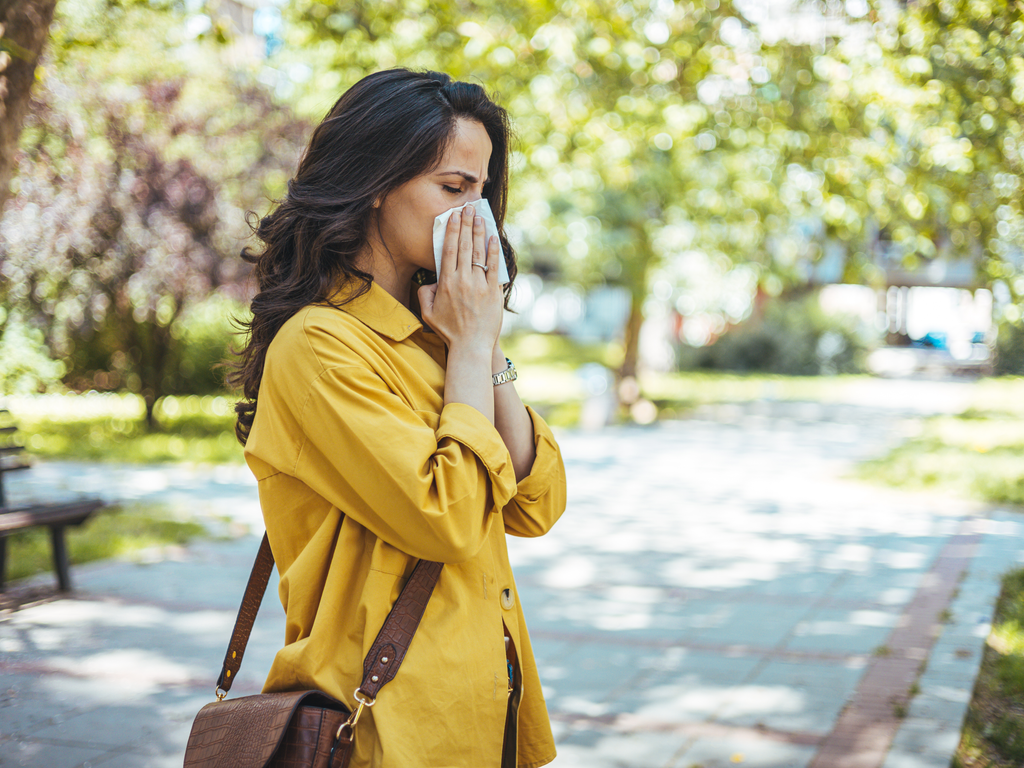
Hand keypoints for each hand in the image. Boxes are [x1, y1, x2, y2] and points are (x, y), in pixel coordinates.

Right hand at [418, 204, 502, 353]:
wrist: (471, 346)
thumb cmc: (449, 331)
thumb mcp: (428, 313)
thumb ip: (424, 294)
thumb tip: (430, 281)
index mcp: (446, 283)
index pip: (449, 250)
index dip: (452, 230)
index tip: (454, 216)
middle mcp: (463, 280)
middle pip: (465, 246)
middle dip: (466, 224)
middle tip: (467, 208)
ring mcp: (479, 285)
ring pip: (479, 253)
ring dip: (479, 232)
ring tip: (479, 216)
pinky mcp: (493, 292)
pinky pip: (494, 267)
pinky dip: (493, 251)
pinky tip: (493, 238)